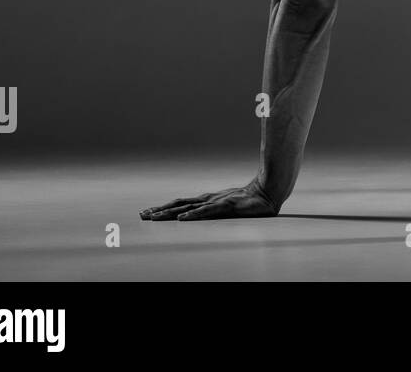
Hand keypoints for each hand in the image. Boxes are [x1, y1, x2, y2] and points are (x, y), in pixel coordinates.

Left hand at [140, 180, 277, 220]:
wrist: (268, 192)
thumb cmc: (251, 200)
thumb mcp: (231, 206)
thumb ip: (221, 209)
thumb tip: (209, 215)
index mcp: (208, 200)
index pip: (181, 203)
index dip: (164, 207)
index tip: (149, 212)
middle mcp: (208, 199)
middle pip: (179, 204)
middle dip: (160, 210)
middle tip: (142, 215)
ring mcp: (216, 202)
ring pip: (188, 207)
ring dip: (170, 213)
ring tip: (154, 217)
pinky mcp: (226, 207)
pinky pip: (206, 212)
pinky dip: (193, 215)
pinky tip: (182, 219)